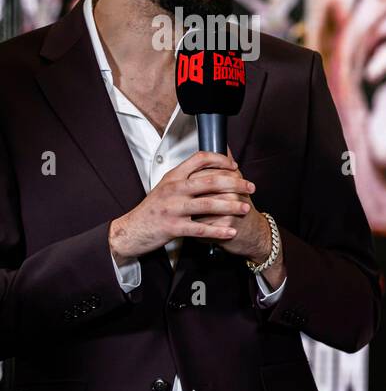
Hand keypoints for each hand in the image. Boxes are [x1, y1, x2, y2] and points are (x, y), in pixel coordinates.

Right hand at [108, 151, 253, 260]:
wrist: (131, 230)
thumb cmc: (152, 209)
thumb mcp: (166, 187)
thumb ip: (185, 178)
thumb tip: (208, 168)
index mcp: (173, 177)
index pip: (199, 158)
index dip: (220, 159)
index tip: (234, 165)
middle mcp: (174, 189)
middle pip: (210, 181)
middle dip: (235, 183)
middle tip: (250, 187)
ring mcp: (173, 208)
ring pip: (208, 204)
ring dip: (230, 206)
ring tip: (245, 208)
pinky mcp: (173, 227)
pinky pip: (200, 229)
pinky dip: (218, 231)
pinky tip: (231, 231)